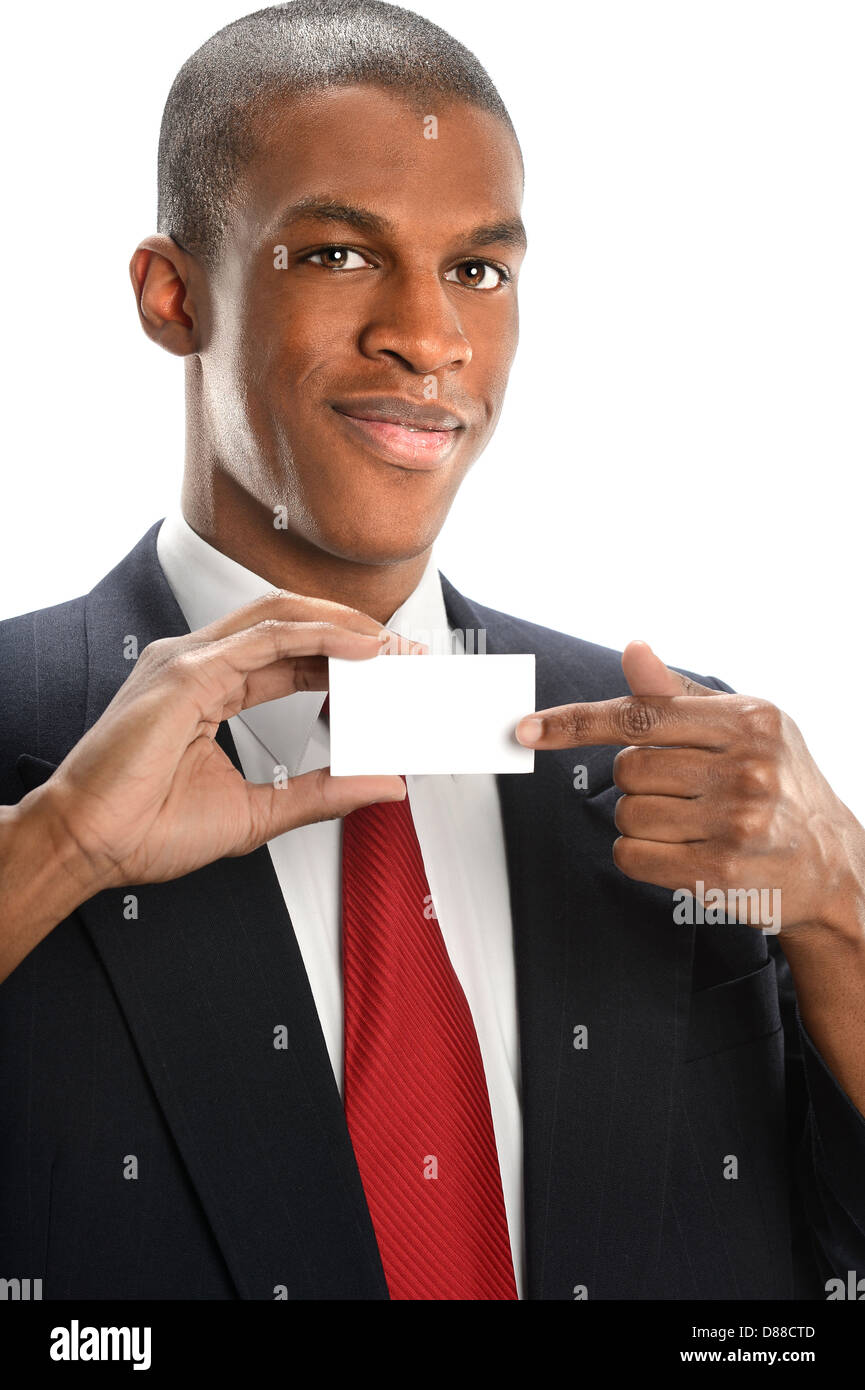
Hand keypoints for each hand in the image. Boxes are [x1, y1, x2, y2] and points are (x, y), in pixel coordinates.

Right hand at [33, 591, 419, 893]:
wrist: (89, 844)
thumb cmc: (146, 828)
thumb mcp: (258, 811)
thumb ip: (323, 793)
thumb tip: (388, 785)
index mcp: (208, 687)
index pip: (289, 655)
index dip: (343, 658)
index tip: (391, 672)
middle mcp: (198, 664)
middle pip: (289, 623)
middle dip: (351, 631)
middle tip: (404, 653)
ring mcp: (188, 660)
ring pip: (280, 616)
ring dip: (343, 625)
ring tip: (390, 644)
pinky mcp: (185, 672)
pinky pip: (265, 638)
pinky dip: (319, 635)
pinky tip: (360, 647)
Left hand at [515, 641, 864, 936]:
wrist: (833, 865)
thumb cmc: (781, 784)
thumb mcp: (746, 726)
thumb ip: (680, 694)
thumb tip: (633, 650)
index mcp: (749, 720)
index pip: (640, 714)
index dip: (576, 722)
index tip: (526, 729)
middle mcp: (746, 768)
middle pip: (628, 767)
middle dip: (640, 780)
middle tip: (683, 790)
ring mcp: (734, 822)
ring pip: (627, 813)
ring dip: (642, 820)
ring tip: (691, 822)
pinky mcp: (718, 871)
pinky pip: (632, 855)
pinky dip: (642, 855)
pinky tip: (682, 851)